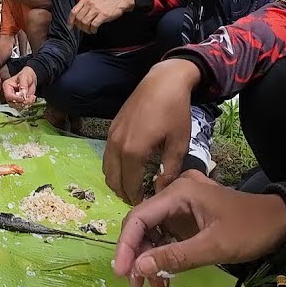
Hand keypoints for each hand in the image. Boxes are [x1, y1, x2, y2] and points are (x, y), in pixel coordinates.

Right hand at [2, 67, 37, 107]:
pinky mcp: (18, 102)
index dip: (16, 99)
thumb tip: (22, 93)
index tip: (24, 98)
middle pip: (12, 103)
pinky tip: (32, 98)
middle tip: (30, 98)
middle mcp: (8, 94)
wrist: (31, 78)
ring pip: (17, 106)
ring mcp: (13, 99)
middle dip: (22, 102)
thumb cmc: (26, 75)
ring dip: (26, 104)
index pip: (9, 96)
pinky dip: (28, 104)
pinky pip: (22, 107)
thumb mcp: (24, 77)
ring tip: (32, 97)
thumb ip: (23, 85)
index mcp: (7, 86)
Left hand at [69, 0, 133, 33]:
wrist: (119, 1)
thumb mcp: (93, 1)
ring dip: (86, 29)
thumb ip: (84, 7)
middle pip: (79, 18)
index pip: (73, 11)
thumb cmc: (106, 3)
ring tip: (89, 30)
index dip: (70, 21)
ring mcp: (96, 9)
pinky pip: (93, 25)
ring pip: (85, 22)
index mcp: (85, 0)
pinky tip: (94, 30)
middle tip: (83, 29)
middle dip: (79, 27)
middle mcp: (89, 4)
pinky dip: (92, 30)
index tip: (70, 27)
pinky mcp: (103, 15)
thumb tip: (76, 19)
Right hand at [104, 59, 203, 204]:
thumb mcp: (179, 143)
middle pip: (113, 180)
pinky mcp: (111, 128)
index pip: (130, 185)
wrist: (163, 82)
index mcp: (134, 152)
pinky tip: (129, 167)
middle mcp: (117, 145)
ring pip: (106, 168)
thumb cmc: (175, 112)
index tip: (147, 204)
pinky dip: (114, 167)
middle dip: (124, 193)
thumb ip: (169, 170)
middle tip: (139, 198)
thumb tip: (161, 190)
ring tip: (133, 185)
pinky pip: (107, 155)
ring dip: (116, 181)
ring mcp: (111, 136)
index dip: (137, 199)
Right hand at [113, 174, 285, 286]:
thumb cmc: (250, 230)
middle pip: (142, 224)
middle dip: (136, 254)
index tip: (121, 271)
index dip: (126, 245)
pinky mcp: (188, 218)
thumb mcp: (213, 246)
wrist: (282, 221)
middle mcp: (175, 194)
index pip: (139, 217)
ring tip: (152, 285)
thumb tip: (139, 267)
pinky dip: (163, 255)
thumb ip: (175, 256)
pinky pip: (167, 235)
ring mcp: (181, 206)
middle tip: (135, 284)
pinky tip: (164, 276)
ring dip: (149, 258)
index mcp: (179, 192)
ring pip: (153, 231)